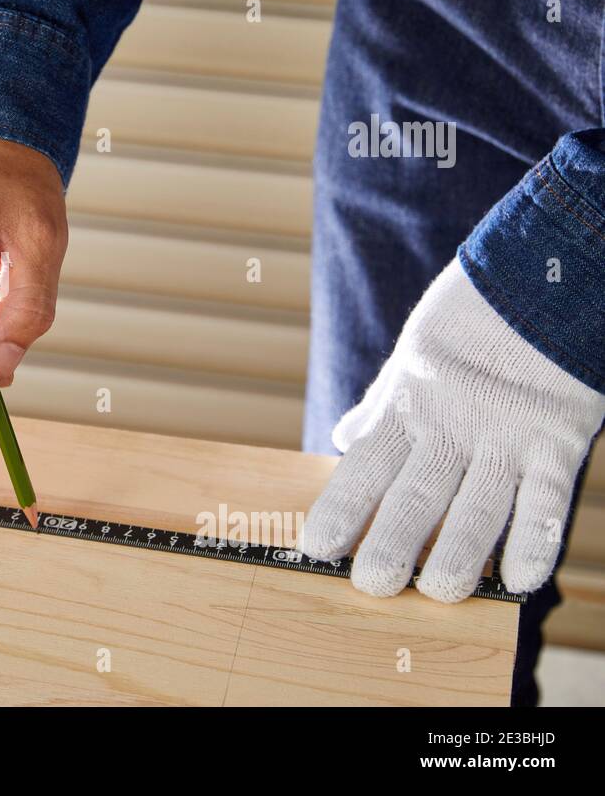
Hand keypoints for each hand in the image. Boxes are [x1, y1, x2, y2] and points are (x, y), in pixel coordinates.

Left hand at [301, 260, 604, 601]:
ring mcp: (506, 436)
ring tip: (437, 594)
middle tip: (371, 586)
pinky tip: (516, 581)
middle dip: (391, 547)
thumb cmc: (466, 324)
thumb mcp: (409, 359)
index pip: (364, 467)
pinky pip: (543, 501)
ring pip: (477, 510)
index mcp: (408, 404)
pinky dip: (532, 544)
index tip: (315, 549)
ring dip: (456, 558)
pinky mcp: (557, 440)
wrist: (541, 279)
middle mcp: (451, 424)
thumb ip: (380, 407)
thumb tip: (341, 435)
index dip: (340, 510)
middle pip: (416, 497)